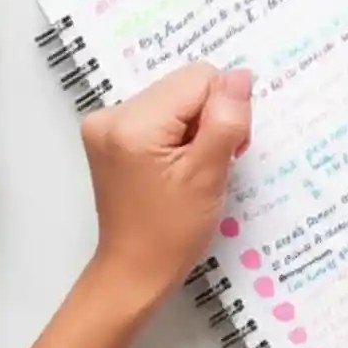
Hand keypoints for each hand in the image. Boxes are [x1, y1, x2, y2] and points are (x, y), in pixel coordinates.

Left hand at [79, 64, 252, 307]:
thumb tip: (241, 76)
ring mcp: (107, 124)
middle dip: (208, 118)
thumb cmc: (172, 232)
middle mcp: (111, 114)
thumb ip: (226, 120)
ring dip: (195, 128)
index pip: (199, 78)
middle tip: (208, 164)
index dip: (223, 110)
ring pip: (176, 99)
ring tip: (192, 169)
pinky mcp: (111, 135)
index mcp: (132, 123)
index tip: (222, 151)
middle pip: (184, 85)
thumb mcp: (209, 175)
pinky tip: (177, 167)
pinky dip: (178, 135)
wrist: (135, 270)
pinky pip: (160, 114)